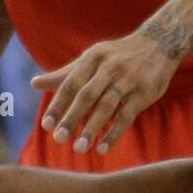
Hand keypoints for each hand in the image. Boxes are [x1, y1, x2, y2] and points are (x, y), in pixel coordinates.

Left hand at [33, 32, 178, 154]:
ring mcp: (128, 79)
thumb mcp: (91, 59)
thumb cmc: (117, 56)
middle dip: (71, 118)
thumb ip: (64, 74)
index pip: (70, 83)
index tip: (46, 126)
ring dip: (92, 128)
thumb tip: (33, 83)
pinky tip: (101, 148)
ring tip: (79, 149)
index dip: (58, 105)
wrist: (159, 44)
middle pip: (86, 95)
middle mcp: (109, 67)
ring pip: (107, 106)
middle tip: (58, 139)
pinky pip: (127, 115)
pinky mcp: (144, 92)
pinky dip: (114, 133)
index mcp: (92, 57)